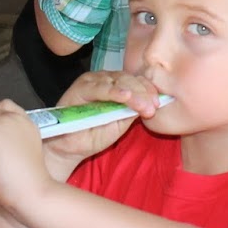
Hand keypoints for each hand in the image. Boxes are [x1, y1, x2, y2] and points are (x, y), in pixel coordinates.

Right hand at [43, 70, 166, 168]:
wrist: (69, 147)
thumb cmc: (94, 134)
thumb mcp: (119, 125)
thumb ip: (132, 112)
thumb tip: (151, 104)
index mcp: (119, 86)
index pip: (138, 82)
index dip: (149, 91)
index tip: (158, 104)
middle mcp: (107, 80)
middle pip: (131, 80)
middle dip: (143, 93)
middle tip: (151, 108)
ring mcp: (95, 81)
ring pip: (119, 81)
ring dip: (133, 93)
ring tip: (142, 105)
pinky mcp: (82, 86)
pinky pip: (101, 87)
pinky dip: (114, 91)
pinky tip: (124, 97)